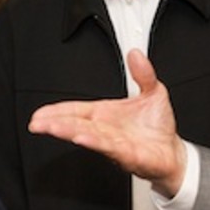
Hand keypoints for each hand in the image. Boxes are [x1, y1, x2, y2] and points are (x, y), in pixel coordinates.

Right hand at [28, 50, 187, 195]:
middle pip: (75, 124)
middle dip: (55, 122)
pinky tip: (82, 138)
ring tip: (52, 128)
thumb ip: (143, 73)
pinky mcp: (127, 154)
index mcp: (105, 115)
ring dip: (69, 132)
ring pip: (88, 136)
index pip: (75, 111)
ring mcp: (114, 143)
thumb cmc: (158, 127)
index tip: (39, 113)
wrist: (172, 152)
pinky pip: (109, 147)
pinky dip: (95, 143)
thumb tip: (136, 54)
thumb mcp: (153, 92)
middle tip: (37, 122)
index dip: (57, 111)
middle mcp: (105, 130)